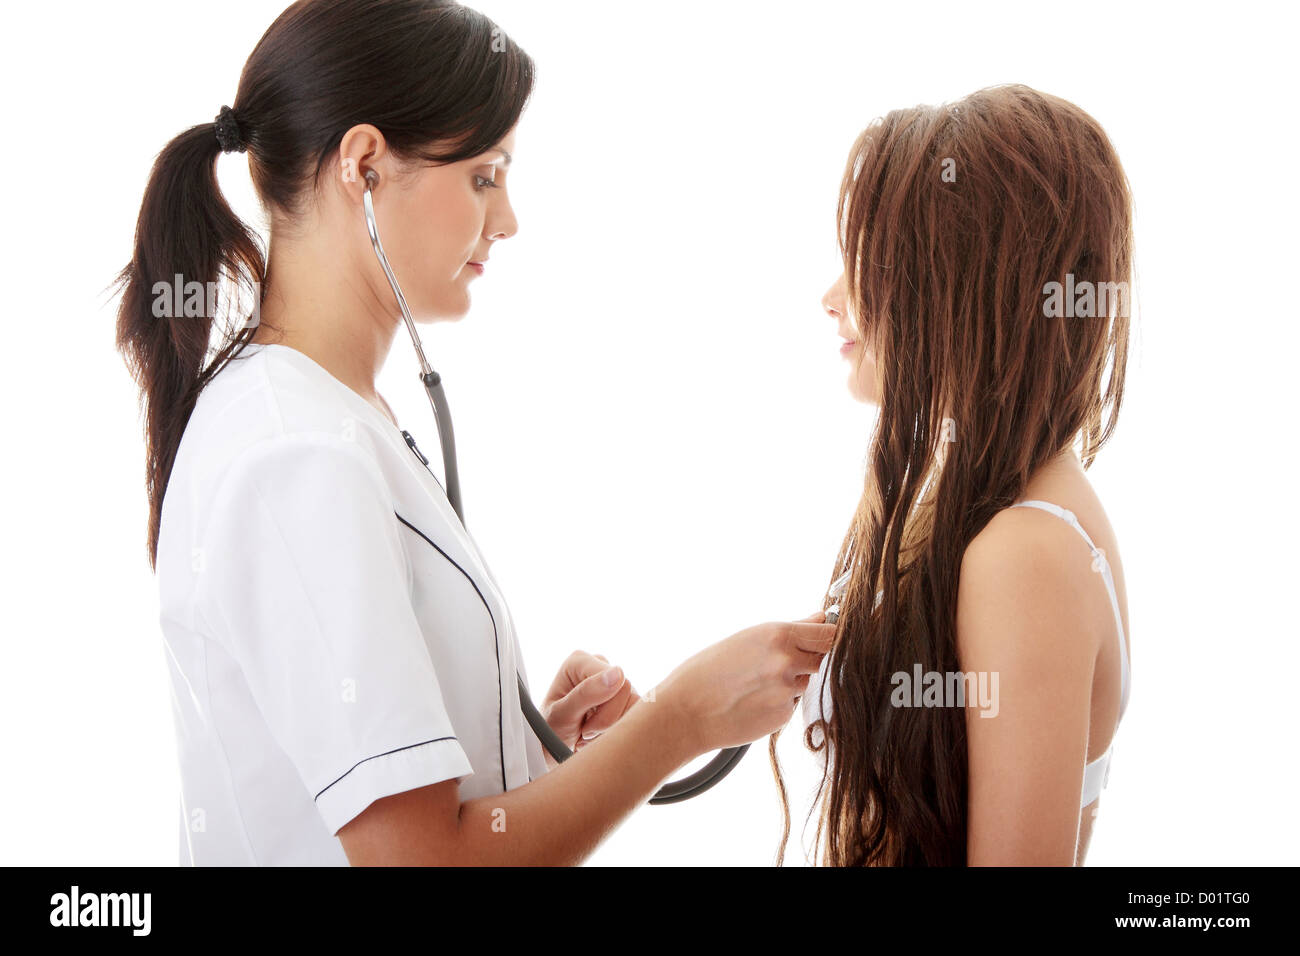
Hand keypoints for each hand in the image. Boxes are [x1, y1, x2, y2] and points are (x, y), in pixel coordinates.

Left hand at [541, 651, 640, 762]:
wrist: (554, 752)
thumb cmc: (550, 732)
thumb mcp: (562, 715)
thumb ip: (586, 693)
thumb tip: (617, 674)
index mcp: (579, 662)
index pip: (613, 676)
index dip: (604, 707)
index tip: (584, 727)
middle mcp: (599, 667)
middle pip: (625, 690)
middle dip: (607, 720)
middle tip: (584, 733)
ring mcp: (614, 683)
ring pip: (635, 703)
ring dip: (613, 727)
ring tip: (590, 735)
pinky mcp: (626, 699)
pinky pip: (638, 713)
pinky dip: (620, 730)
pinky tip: (601, 736)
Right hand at [652, 611, 834, 757]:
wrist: (686, 711)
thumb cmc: (709, 669)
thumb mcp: (748, 638)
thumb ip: (791, 629)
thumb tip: (821, 618)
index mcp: (778, 635)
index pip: (828, 634)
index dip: (828, 636)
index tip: (824, 637)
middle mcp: (787, 662)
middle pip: (824, 658)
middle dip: (810, 658)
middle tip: (779, 662)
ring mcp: (787, 691)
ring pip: (807, 681)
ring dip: (793, 680)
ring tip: (757, 682)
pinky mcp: (783, 716)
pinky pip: (792, 703)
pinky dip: (779, 701)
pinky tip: (753, 700)